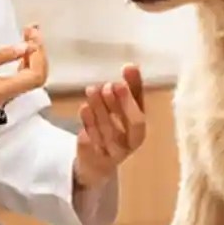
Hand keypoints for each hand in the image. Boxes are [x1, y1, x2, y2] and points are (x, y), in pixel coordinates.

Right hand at [0, 36, 47, 109]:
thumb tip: (25, 48)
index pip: (34, 76)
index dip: (38, 54)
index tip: (31, 33)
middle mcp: (3, 95)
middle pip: (36, 77)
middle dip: (38, 52)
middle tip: (30, 30)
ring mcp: (0, 93)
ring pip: (30, 77)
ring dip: (32, 55)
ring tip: (27, 33)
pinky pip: (19, 76)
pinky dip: (24, 59)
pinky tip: (19, 45)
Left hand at [73, 63, 145, 189]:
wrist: (98, 159)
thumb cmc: (116, 126)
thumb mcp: (126, 107)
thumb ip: (131, 88)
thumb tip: (132, 66)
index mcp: (139, 131)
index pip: (138, 118)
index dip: (129, 101)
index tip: (120, 82)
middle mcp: (129, 144)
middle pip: (125, 126)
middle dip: (117, 104)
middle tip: (107, 86)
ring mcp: (111, 152)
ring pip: (108, 131)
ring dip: (100, 108)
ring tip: (92, 90)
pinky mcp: (94, 155)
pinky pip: (92, 138)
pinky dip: (88, 122)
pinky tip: (84, 107)